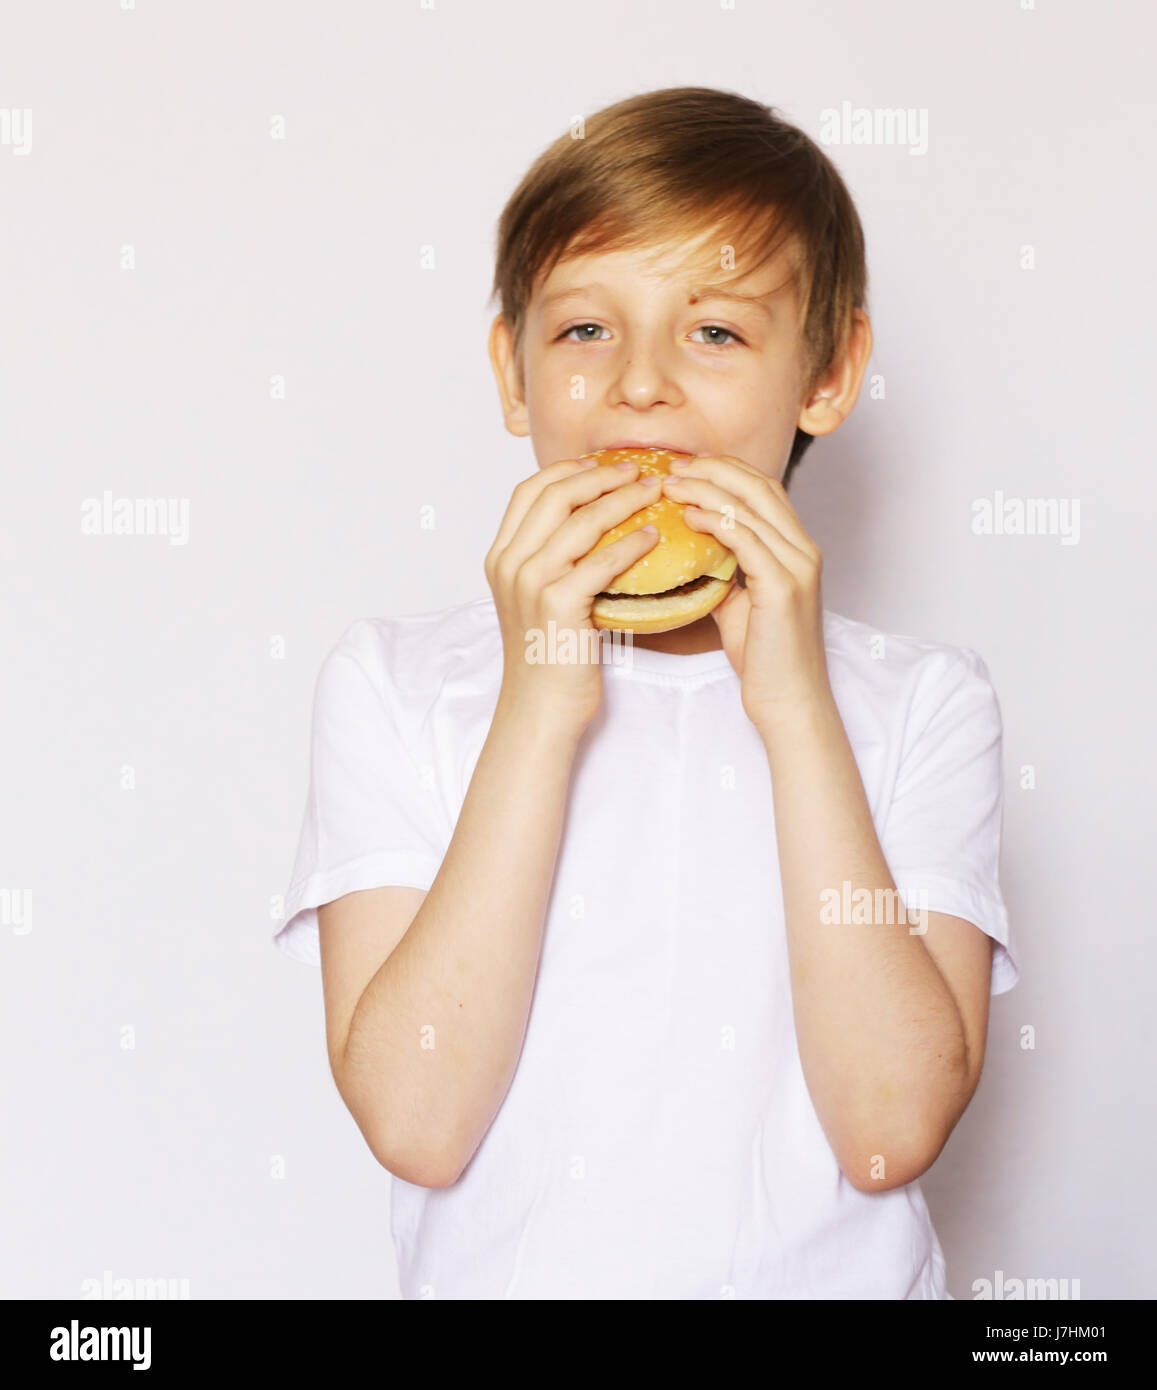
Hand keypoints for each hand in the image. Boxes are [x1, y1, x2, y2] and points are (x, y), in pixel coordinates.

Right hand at [484, 456, 661, 730]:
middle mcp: (509, 563)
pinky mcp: (557, 604)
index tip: (604, 463)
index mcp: (501, 556)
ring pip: (579, 521)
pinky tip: (654, 536)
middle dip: (599, 474)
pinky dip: (630, 543)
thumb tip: (593, 525)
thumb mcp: (541, 599)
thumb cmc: (550, 657)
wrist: (540, 708)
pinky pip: (600, 561)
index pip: (529, 490)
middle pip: (554, 494)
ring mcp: (530, 583)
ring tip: (654, 492)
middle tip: (638, 469)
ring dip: (622, 500)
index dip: (568, 469)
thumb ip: (554, 560)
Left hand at [661, 455, 833, 725]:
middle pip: (759, 486)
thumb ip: (723, 572)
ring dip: (707, 489)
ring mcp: (797, 566)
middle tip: (674, 465)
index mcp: (796, 548)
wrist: (789, 701)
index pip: (763, 489)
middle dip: (714, 468)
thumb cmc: (764, 658)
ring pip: (751, 507)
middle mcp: (803, 549)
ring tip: (671, 485)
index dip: (725, 470)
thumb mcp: (739, 604)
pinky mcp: (784, 587)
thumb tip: (689, 552)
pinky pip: (747, 540)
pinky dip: (716, 522)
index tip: (686, 466)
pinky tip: (688, 518)